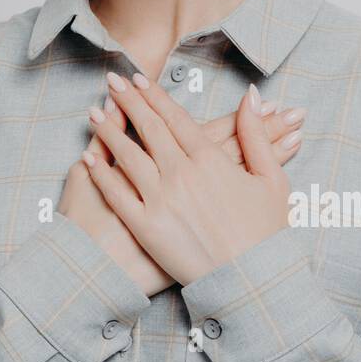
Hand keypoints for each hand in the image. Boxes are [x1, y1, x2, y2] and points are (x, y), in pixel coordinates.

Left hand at [83, 71, 293, 287]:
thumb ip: (256, 134)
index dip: (153, 95)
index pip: (174, 117)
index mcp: (209, 159)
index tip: (137, 79)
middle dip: (127, 101)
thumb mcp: (272, 178)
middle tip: (110, 81)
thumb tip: (249, 95)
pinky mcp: (146, 227)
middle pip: (148, 129)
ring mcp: (160, 200)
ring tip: (93, 112)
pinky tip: (88, 157)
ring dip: (108, 130)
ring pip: (128, 156)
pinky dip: (101, 174)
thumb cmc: (266, 233)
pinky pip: (118, 194)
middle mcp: (181, 173)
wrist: (250, 282)